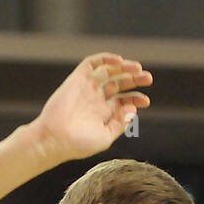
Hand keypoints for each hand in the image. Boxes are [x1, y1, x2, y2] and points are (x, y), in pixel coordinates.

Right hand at [30, 53, 151, 161]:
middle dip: (134, 80)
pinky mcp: (77, 79)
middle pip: (119, 84)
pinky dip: (105, 59)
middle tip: (148, 78)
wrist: (55, 138)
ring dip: (123, 68)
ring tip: (137, 68)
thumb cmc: (79, 144)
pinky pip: (92, 64)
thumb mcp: (105, 137)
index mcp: (104, 114)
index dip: (136, 98)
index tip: (146, 100)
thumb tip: (133, 109)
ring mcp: (87, 88)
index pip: (123, 101)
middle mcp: (96, 99)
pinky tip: (119, 62)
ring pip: (109, 72)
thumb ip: (120, 124)